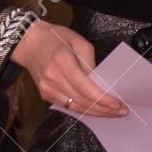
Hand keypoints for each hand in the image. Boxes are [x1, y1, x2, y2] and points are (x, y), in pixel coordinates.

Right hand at [11, 18, 126, 116]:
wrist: (30, 43)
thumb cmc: (56, 38)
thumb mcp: (80, 42)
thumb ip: (91, 64)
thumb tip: (102, 83)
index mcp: (63, 62)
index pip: (86, 88)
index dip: (104, 99)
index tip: (118, 104)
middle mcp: (53, 78)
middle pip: (83, 101)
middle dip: (105, 109)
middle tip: (121, 111)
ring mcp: (47, 88)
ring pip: (76, 108)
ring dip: (96, 112)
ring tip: (112, 113)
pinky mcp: (45, 94)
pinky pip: (68, 106)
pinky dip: (84, 109)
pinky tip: (96, 109)